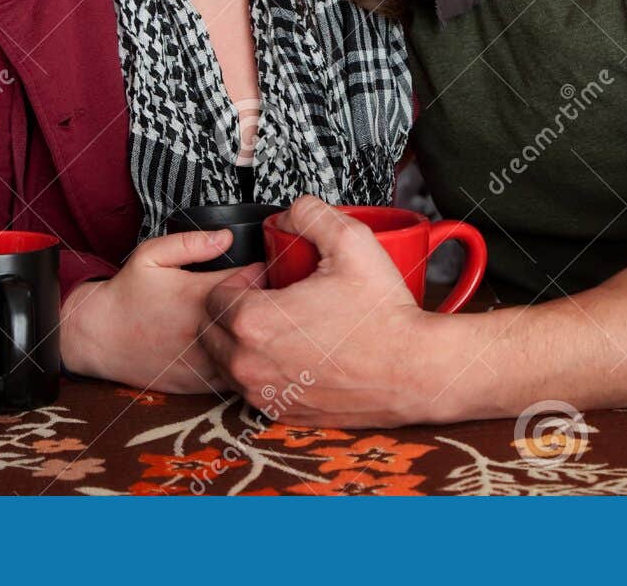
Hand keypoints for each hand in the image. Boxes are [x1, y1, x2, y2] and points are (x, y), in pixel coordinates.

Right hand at [60, 230, 255, 393]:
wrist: (98, 338)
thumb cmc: (127, 294)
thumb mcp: (151, 254)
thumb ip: (191, 243)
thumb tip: (228, 237)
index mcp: (198, 296)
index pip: (254, 281)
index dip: (267, 273)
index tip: (269, 268)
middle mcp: (205, 331)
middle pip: (261, 317)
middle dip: (272, 304)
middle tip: (273, 294)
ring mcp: (204, 361)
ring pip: (254, 352)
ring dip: (262, 337)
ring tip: (261, 323)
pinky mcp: (200, 384)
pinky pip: (239, 376)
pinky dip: (246, 364)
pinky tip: (241, 350)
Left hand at [198, 196, 444, 426]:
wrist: (413, 370)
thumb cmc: (383, 316)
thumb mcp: (351, 241)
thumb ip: (311, 213)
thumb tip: (289, 212)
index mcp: (254, 322)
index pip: (213, 298)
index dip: (238, 280)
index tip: (266, 278)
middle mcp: (250, 364)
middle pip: (213, 332)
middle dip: (234, 311)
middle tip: (272, 298)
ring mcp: (265, 395)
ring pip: (230, 363)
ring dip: (245, 342)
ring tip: (283, 325)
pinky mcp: (284, 414)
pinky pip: (255, 389)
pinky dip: (265, 370)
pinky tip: (296, 353)